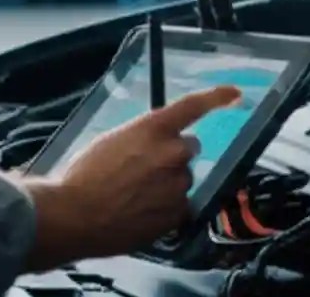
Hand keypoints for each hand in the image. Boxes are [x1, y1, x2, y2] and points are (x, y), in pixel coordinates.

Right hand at [24, 85, 241, 270]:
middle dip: (173, 155)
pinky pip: (179, 206)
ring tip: (136, 195)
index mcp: (153, 128)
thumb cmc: (84, 177)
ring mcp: (178, 184)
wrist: (76, 216)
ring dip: (168, 184)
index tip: (234, 93)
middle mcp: (173, 153)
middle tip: (146, 168)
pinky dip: (165, 208)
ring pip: (182, 179)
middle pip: (188, 148)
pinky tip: (140, 211)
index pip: (193, 106)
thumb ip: (141, 138)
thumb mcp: (111, 141)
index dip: (217, 97)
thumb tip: (153, 143)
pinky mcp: (178, 212)